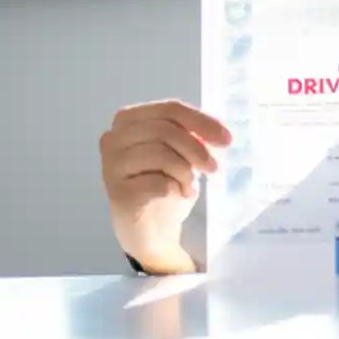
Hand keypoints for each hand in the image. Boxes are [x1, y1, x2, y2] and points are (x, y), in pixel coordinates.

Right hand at [100, 100, 231, 272]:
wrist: (151, 230)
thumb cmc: (166, 185)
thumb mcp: (182, 153)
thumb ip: (193, 135)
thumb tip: (218, 132)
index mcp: (129, 119)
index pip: (170, 109)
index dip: (202, 121)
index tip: (227, 140)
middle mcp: (113, 138)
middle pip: (165, 130)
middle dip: (196, 149)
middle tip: (213, 168)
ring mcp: (111, 165)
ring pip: (161, 154)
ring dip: (185, 172)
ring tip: (189, 185)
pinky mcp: (117, 192)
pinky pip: (158, 182)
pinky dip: (176, 189)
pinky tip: (176, 196)